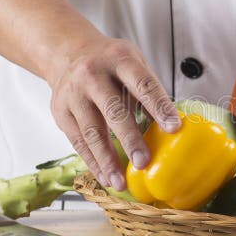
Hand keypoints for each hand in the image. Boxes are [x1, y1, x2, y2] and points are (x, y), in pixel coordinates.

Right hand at [47, 36, 180, 190]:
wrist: (68, 53)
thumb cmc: (110, 63)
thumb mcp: (133, 64)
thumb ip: (150, 91)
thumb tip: (173, 124)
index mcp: (119, 59)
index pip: (143, 84)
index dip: (159, 106)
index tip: (174, 128)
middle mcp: (93, 75)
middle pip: (113, 110)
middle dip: (129, 138)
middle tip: (143, 162)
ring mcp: (74, 93)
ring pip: (91, 131)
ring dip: (107, 160)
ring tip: (120, 182)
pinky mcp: (61, 111)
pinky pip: (78, 141)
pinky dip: (92, 161)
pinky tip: (105, 176)